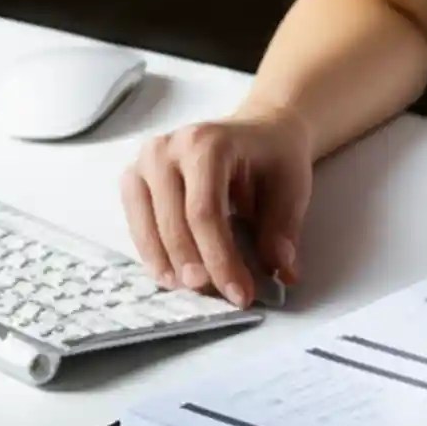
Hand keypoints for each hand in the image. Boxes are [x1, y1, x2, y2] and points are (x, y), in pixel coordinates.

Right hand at [120, 105, 312, 307]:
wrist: (259, 129)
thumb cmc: (273, 158)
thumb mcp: (291, 188)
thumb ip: (283, 228)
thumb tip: (282, 270)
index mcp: (209, 143)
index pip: (205, 212)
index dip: (221, 258)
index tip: (241, 294)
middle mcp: (169, 147)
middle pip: (174, 220)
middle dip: (196, 265)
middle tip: (218, 297)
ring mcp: (146, 160)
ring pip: (147, 222)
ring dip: (168, 263)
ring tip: (191, 290)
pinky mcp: (135, 176)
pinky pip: (135, 220)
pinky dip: (151, 250)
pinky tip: (169, 273)